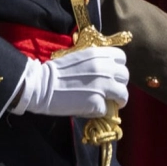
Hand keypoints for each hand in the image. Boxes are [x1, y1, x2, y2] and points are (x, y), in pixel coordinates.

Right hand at [12, 45, 129, 117]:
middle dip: (119, 84)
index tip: (112, 74)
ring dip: (117, 100)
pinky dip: (100, 111)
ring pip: (123, 95)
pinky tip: (91, 109)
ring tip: (109, 103)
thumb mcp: (79, 57)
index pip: (122, 58)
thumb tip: (106, 71)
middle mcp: (105, 69)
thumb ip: (95, 61)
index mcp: (99, 54)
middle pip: (125, 76)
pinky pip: (107, 109)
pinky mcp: (97, 103)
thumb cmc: (55, 71)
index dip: (118, 67)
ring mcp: (103, 86)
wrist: (41, 85)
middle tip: (111, 91)